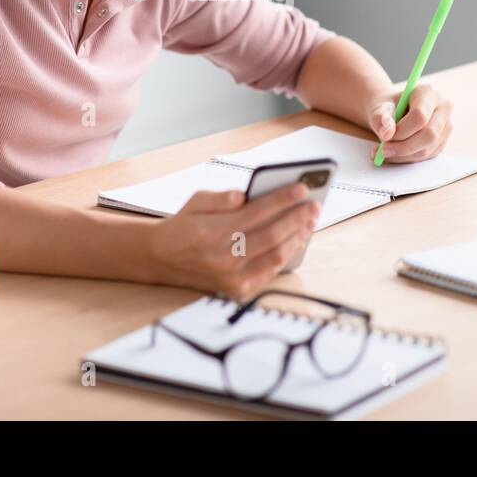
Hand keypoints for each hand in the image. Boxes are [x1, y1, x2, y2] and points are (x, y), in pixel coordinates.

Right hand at [148, 183, 319, 297]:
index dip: (282, 199)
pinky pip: (269, 271)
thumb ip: (221, 198)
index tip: (302, 187)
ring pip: (275, 255)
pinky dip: (286, 255)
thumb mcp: (196, 201)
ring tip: (309, 221)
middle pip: (271, 234)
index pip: (256, 212)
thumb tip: (245, 195)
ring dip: (297, 237)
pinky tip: (296, 240)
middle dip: (297, 217)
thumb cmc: (184, 225)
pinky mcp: (236, 289)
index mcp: (211, 231)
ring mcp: (231, 276)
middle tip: (314, 204)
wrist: (162, 259)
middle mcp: (222, 256)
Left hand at [366, 83, 453, 162]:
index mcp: (428, 93)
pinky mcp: (441, 143)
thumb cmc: (388, 107)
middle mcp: (442, 108)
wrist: (393, 112)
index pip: (420, 116)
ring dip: (402, 156)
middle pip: (429, 134)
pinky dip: (406, 159)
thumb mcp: (379, 107)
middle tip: (383, 151)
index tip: (384, 137)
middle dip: (403, 147)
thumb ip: (380, 118)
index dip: (402, 130)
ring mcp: (445, 127)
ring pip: (427, 149)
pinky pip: (425, 157)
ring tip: (383, 152)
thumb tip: (386, 134)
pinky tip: (393, 154)